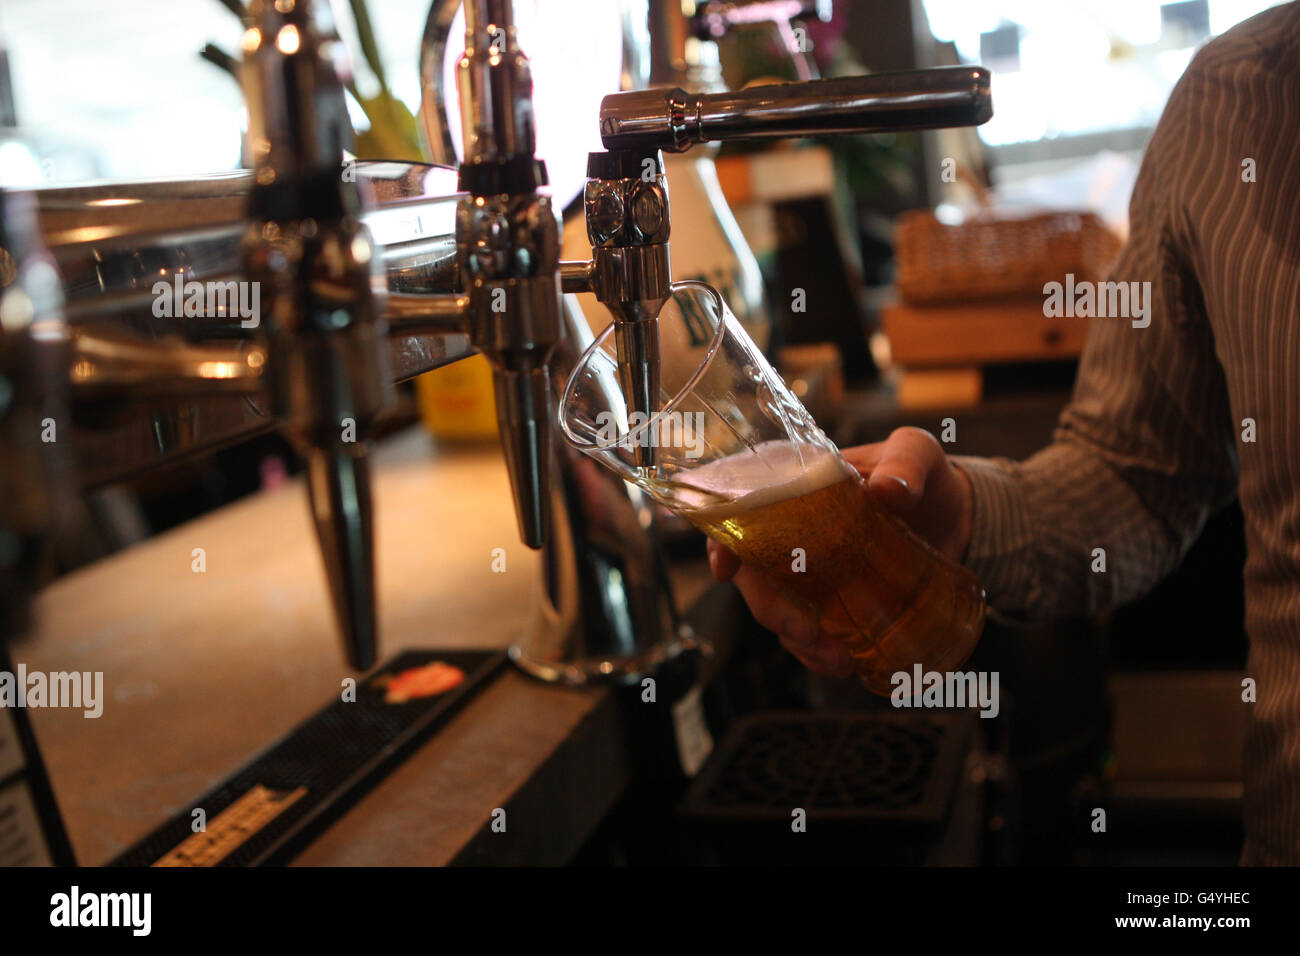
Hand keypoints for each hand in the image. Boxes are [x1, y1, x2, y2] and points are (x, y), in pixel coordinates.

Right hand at [706, 427, 973, 677]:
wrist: (957, 517)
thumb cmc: (926, 475)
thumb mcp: (918, 454)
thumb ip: (906, 463)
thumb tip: (888, 490)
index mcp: (797, 483)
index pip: (739, 508)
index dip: (722, 538)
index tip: (727, 571)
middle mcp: (791, 529)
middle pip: (753, 574)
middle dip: (771, 609)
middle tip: (807, 632)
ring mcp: (807, 570)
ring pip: (777, 609)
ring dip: (797, 640)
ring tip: (838, 658)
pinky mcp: (828, 600)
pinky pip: (807, 631)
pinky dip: (818, 653)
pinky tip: (846, 662)